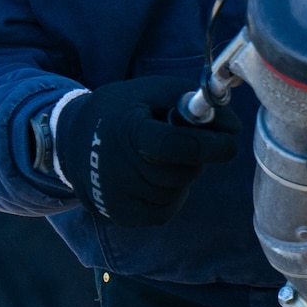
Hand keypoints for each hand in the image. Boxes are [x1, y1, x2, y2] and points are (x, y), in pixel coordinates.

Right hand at [56, 76, 240, 226]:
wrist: (72, 142)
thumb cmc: (120, 111)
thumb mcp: (150, 91)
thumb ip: (191, 101)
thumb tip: (233, 126)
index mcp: (128, 132)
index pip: (176, 145)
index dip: (210, 144)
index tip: (231, 141)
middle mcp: (120, 168)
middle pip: (182, 170)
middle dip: (195, 156)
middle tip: (183, 140)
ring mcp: (119, 196)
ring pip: (177, 190)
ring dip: (182, 173)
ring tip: (161, 157)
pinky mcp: (122, 215)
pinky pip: (167, 208)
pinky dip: (172, 192)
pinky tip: (155, 175)